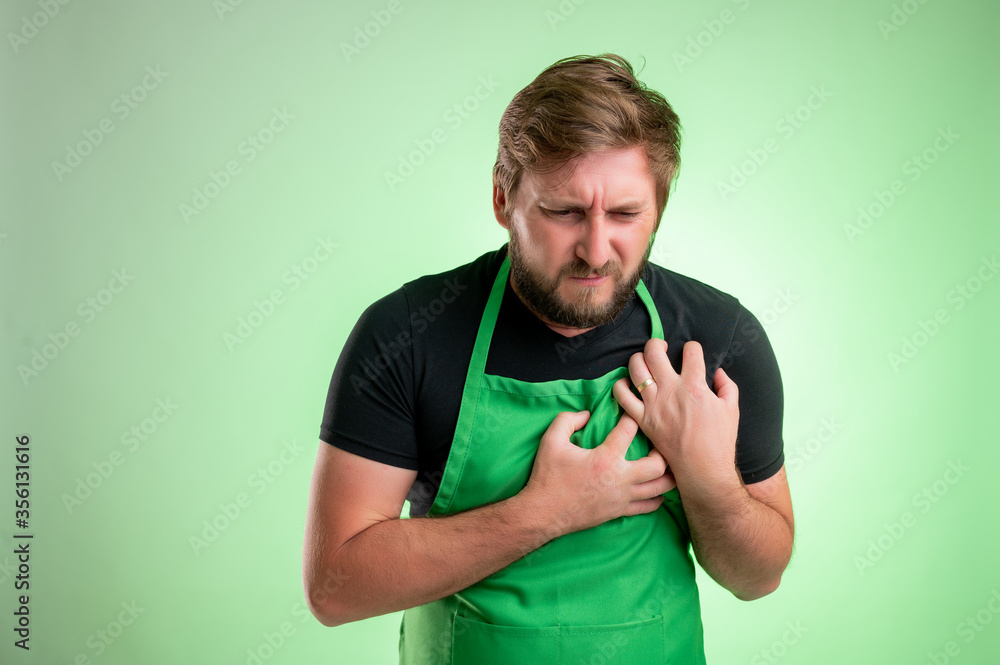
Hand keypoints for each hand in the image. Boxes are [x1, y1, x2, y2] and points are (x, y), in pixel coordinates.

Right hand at [519, 410, 674, 537]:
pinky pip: (649, 506)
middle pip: (658, 464)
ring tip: (664, 464)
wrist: (542, 513)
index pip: (629, 430)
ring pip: (660, 488)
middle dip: (662, 450)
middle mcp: (619, 479)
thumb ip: (568, 420)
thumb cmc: (547, 476)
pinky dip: (657, 497)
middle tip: (656, 441)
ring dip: (666, 474)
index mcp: (604, 458)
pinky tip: (655, 488)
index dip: (632, 416)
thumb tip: (587, 414)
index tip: (631, 411)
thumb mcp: (551, 440)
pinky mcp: (620, 511)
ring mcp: (622, 498)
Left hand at [612, 339, 739, 493]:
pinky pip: (622, 396)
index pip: (690, 350)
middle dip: (656, 343)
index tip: (693, 353)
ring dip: (638, 359)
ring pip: (635, 368)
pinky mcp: (642, 419)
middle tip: (661, 348)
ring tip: (645, 363)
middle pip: (654, 352)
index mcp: (694, 386)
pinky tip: (629, 384)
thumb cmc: (720, 441)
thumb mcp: (732, 409)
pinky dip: (621, 385)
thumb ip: (727, 386)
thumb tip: (718, 372)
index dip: (693, 347)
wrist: (702, 469)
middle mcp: (671, 391)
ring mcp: (653, 405)